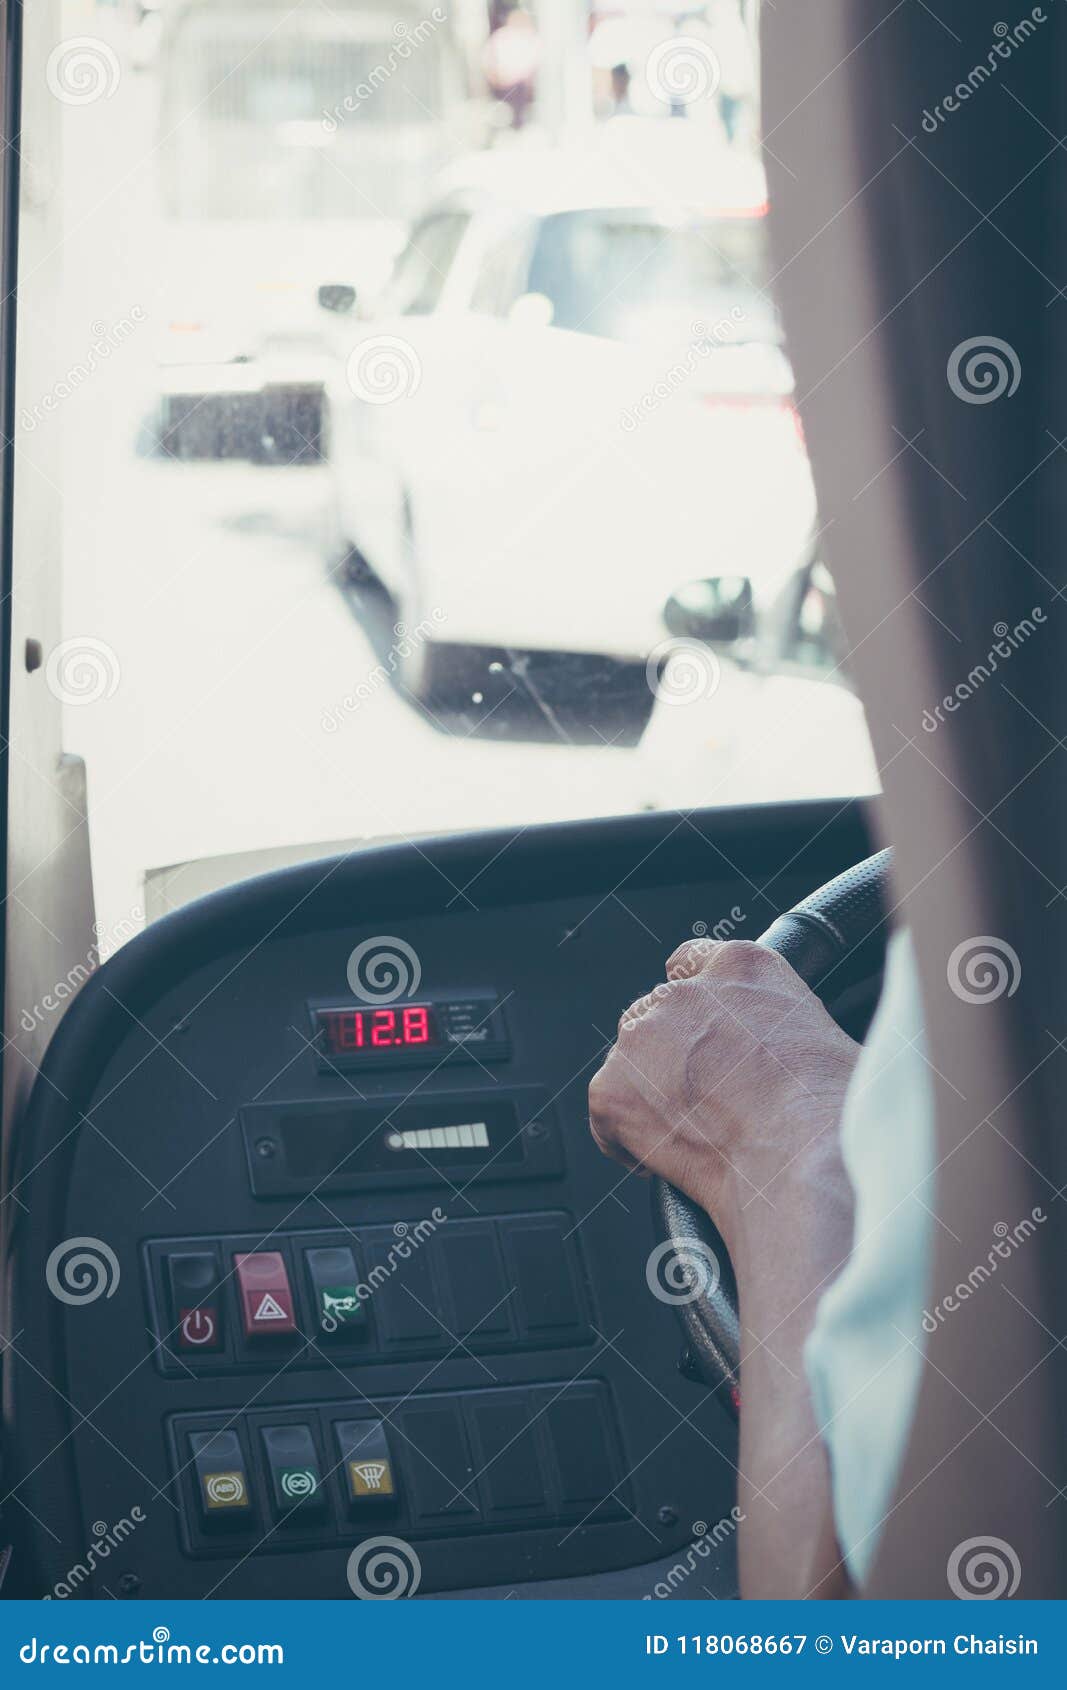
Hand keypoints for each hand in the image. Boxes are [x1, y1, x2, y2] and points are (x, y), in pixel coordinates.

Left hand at [587, 938, 859, 1253]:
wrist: (802, 1155)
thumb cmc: (829, 1109)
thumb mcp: (824, 1038)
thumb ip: (783, 1026)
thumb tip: (785, 1056)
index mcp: (743, 967)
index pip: (692, 962)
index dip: (695, 1003)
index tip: (699, 1030)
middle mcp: (685, 992)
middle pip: (655, 1015)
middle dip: (669, 1054)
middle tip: (703, 1100)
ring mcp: (643, 1038)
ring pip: (629, 1063)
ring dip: (649, 1094)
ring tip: (692, 1133)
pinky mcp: (614, 1087)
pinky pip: (605, 1116)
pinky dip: (626, 1140)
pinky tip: (666, 1157)